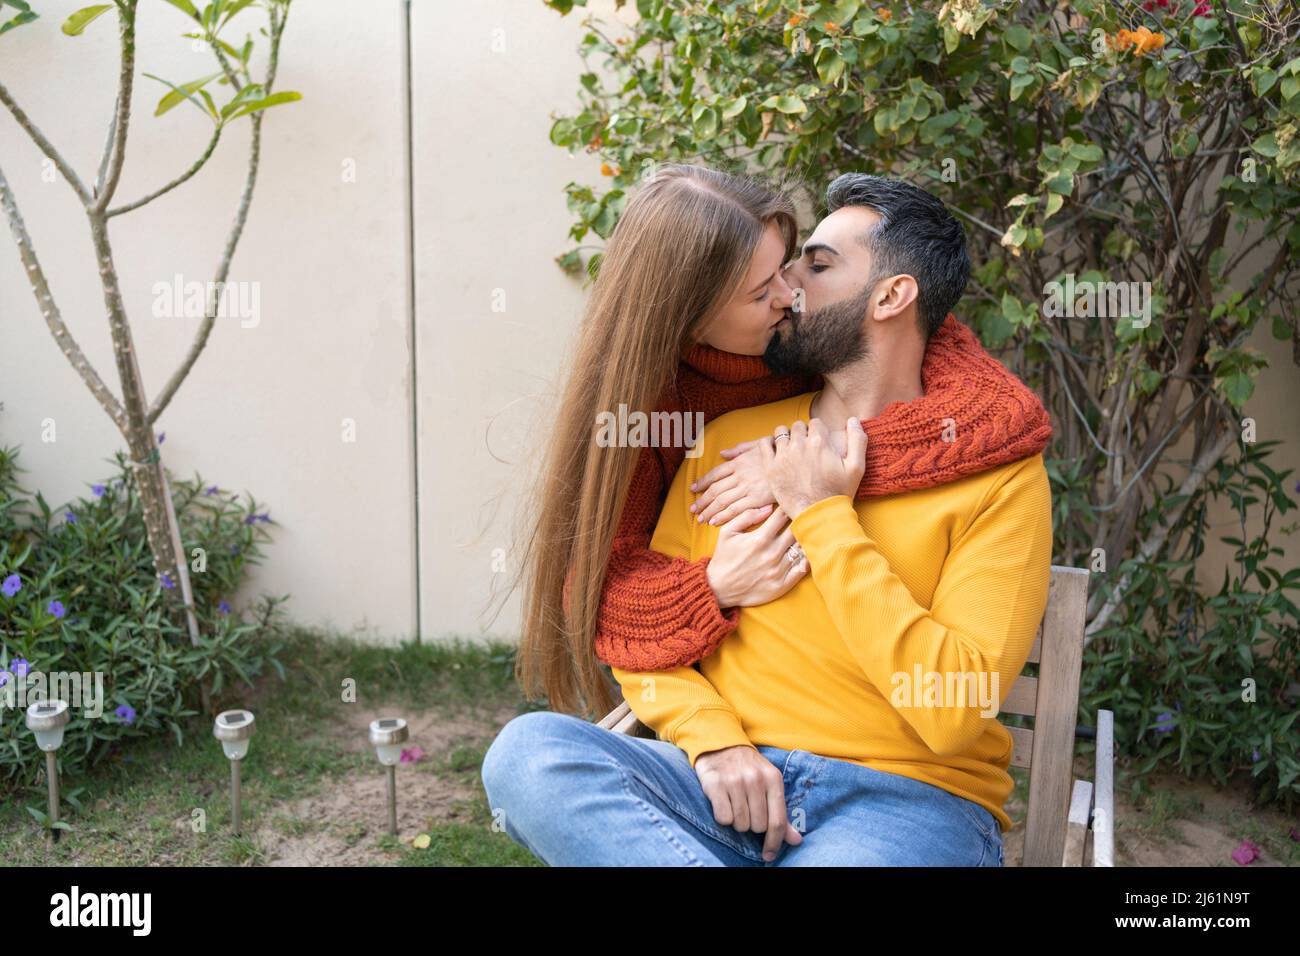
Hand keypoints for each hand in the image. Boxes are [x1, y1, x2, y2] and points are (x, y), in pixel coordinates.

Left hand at [689, 440, 772, 525]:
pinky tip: (714, 522)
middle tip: (693, 509)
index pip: (714, 474)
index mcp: (739, 462)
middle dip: (702, 501)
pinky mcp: (756, 499)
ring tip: (700, 519)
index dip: (702, 482)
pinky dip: (723, 516)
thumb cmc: (779, 453)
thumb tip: (723, 453)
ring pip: (721, 501)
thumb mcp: (758, 445)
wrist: (797, 462)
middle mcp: (739, 475)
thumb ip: (739, 449)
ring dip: (709, 511)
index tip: (693, 489)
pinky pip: (735, 509)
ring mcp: (747, 488)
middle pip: (714, 490)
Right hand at [694, 745, 803, 861]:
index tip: (769, 855)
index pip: (777, 821)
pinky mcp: (715, 783)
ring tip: (735, 804)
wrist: (721, 744)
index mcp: (773, 779)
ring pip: (740, 824)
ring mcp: (734, 780)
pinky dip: (723, 816)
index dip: (774, 842)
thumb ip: (781, 813)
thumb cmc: (748, 769)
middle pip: (758, 826)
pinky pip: (723, 818)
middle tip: (747, 810)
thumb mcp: (769, 784)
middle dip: (752, 824)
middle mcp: (755, 779)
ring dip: (737, 821)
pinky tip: (723, 802)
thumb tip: (796, 841)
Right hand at [704, 504, 808, 608]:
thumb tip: (769, 506)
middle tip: (800, 518)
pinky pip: (803, 568)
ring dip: (804, 539)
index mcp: (759, 538)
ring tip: (804, 534)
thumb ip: (747, 516)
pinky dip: (806, 559)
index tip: (788, 505)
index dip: (787, 506)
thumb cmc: (724, 557)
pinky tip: (804, 553)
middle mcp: (771, 554)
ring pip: (802, 548)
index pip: (783, 515)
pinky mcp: (782, 585)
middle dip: (799, 521)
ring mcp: (778, 570)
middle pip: (797, 530)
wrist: (719, 589)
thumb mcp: (727, 532)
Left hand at [758, 417, 867, 520]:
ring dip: (786, 436)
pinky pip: (763, 444)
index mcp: (820, 442)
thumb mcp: (857, 467)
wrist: (819, 515)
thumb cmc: (839, 493)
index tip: (819, 442)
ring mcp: (783, 455)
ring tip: (791, 448)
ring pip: (781, 432)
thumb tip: (853, 420)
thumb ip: (857, 440)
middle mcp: (799, 445)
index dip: (818, 431)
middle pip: (798, 426)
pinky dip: (768, 443)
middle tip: (806, 447)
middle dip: (803, 433)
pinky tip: (775, 450)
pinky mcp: (770, 467)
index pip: (816, 423)